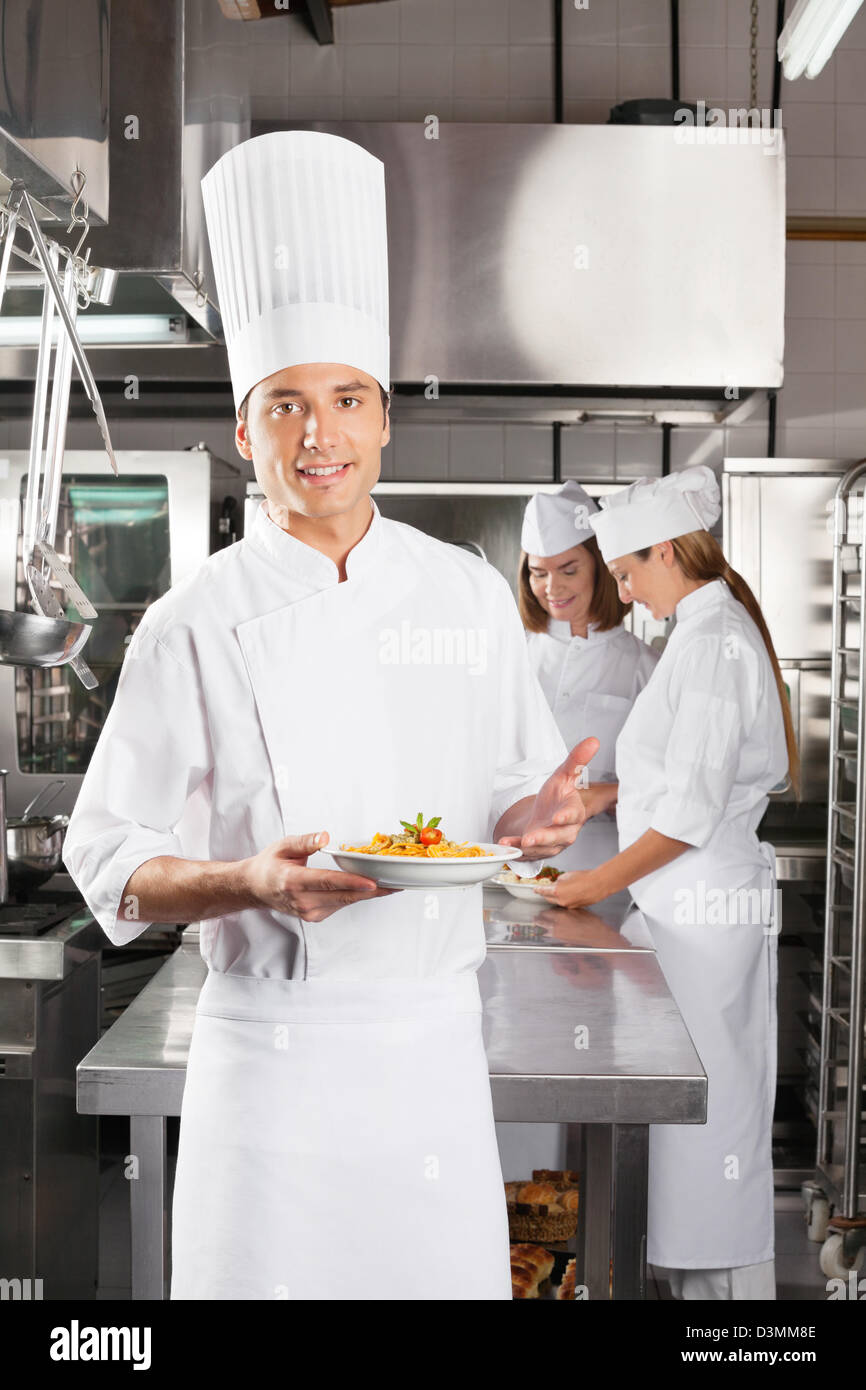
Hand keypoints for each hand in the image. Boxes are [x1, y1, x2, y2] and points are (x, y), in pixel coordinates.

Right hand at [243, 831, 398, 921]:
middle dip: (372, 890)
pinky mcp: (316, 916)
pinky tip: (369, 887)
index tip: (372, 882)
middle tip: (396, 883)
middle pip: (343, 896)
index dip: (352, 883)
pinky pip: (341, 904)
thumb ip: (306, 841)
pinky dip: (355, 895)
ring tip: (390, 883)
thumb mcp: (284, 845)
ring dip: (368, 893)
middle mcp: (302, 901)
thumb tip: (325, 836)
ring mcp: (309, 912)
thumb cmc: (270, 864)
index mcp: (293, 882)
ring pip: (345, 901)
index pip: (328, 882)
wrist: (256, 888)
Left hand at [497, 736, 599, 860]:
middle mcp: (566, 831)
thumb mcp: (563, 776)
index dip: (566, 817)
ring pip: (543, 847)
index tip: (558, 817)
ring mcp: (551, 843)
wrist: (546, 814)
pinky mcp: (537, 850)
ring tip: (519, 842)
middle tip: (532, 837)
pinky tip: (504, 843)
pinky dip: (515, 848)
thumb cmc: (557, 796)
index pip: (573, 815)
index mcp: (574, 812)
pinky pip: (527, 852)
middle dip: (545, 837)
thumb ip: (576, 760)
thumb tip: (593, 740)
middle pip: (558, 836)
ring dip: (530, 846)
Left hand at [532, 868, 602, 908]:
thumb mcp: (567, 875)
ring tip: (561, 890)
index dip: (538, 890)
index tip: (535, 889)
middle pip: (548, 899)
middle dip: (546, 895)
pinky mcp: (575, 908)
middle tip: (544, 891)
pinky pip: (566, 904)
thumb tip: (555, 884)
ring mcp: (568, 906)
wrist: (599, 884)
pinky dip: (565, 900)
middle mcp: (561, 901)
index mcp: (557, 891)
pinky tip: (570, 894)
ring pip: (557, 902)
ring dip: (556, 898)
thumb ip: (558, 881)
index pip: (543, 891)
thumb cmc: (585, 878)